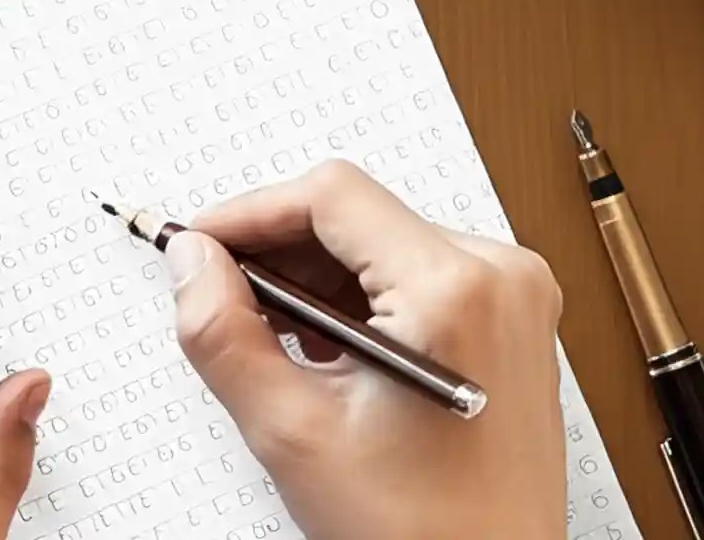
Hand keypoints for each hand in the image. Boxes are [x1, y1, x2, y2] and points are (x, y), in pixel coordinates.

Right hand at [166, 160, 566, 538]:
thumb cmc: (420, 531)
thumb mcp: (292, 432)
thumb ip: (223, 332)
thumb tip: (192, 262)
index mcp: (457, 290)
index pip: (332, 196)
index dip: (251, 212)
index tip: (202, 243)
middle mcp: (500, 276)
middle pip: (356, 214)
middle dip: (278, 249)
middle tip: (221, 294)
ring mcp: (511, 295)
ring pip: (379, 242)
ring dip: (313, 277)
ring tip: (273, 338)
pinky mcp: (507, 316)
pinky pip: (412, 273)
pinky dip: (355, 297)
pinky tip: (322, 348)